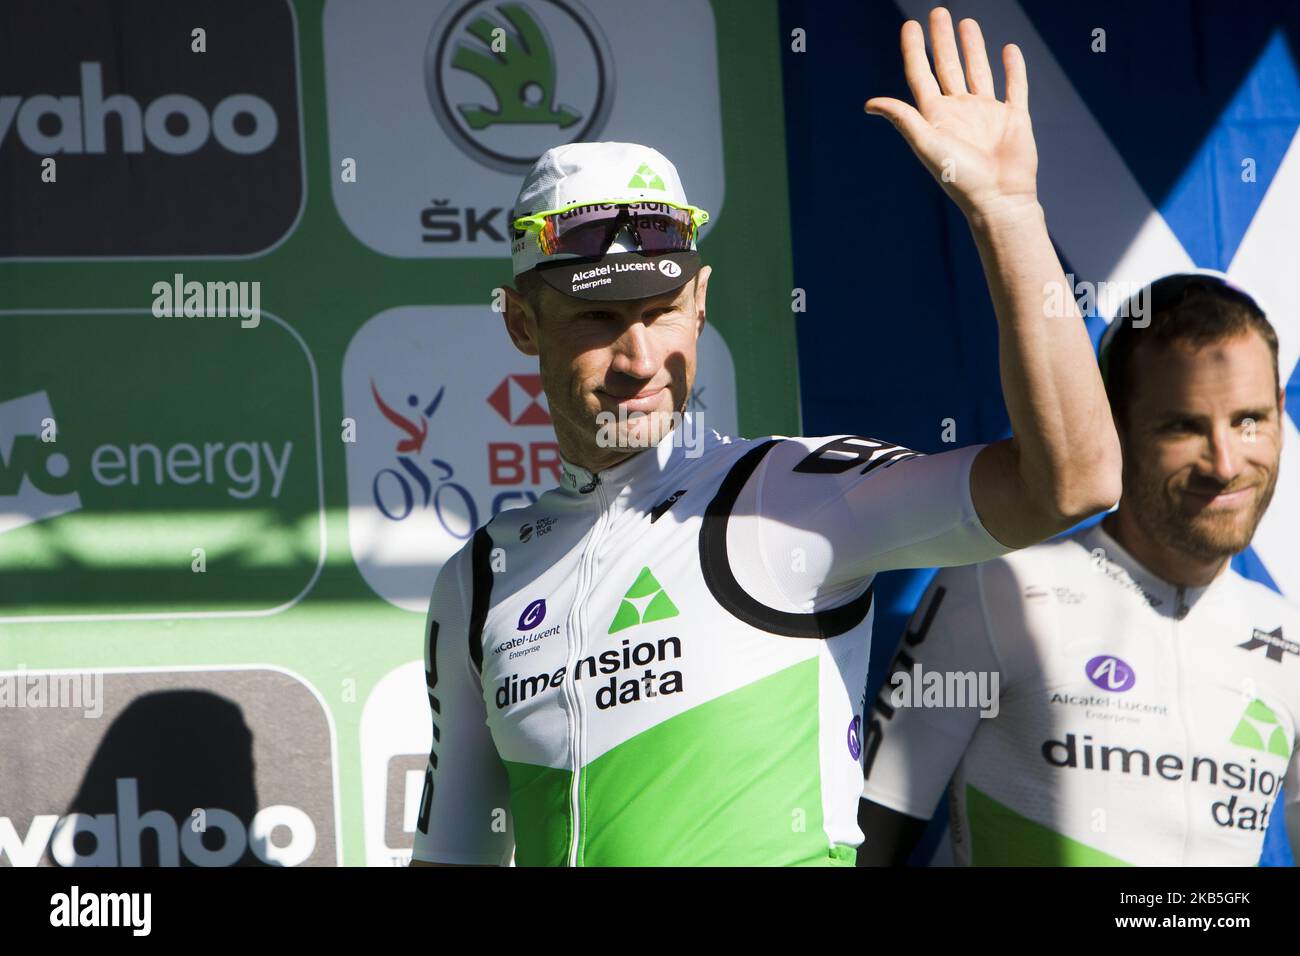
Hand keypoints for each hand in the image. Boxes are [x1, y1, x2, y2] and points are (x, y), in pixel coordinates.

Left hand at [866, 7, 1037, 221]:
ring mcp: (987, 113)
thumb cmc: (961, 177)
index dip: (915, 50)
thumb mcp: (928, 144)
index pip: (921, 75)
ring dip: (972, 47)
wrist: (999, 199)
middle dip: (942, 40)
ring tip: (966, 23)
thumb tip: (870, 104)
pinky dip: (1013, 68)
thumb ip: (904, 119)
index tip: (910, 25)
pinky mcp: (1013, 118)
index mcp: (936, 117)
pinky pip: (1014, 86)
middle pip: (948, 66)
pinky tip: (1008, 50)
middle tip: (938, 12)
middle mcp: (959, 111)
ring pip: (978, 71)